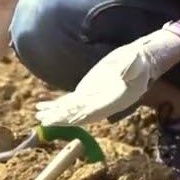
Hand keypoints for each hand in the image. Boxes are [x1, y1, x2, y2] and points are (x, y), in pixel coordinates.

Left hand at [35, 26, 179, 125]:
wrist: (141, 60)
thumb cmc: (140, 62)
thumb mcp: (137, 64)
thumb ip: (129, 70)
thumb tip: (124, 74)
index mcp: (111, 101)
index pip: (91, 112)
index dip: (75, 117)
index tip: (62, 119)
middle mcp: (100, 104)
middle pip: (76, 114)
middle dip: (59, 118)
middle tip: (43, 120)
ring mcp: (91, 99)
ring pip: (69, 110)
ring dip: (54, 113)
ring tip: (38, 114)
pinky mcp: (86, 92)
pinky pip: (69, 102)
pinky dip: (56, 105)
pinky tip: (43, 106)